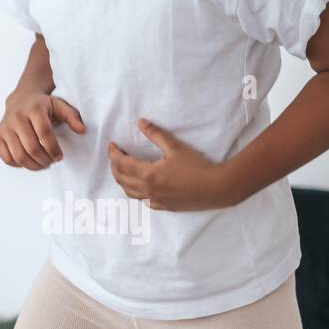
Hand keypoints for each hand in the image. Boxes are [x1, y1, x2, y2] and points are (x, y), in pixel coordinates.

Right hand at [0, 88, 86, 170]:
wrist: (21, 99)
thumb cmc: (43, 106)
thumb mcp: (60, 106)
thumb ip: (72, 117)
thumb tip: (81, 130)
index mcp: (34, 108)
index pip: (44, 133)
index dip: (53, 149)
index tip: (59, 156)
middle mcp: (16, 116)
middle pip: (31, 147)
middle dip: (44, 160)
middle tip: (51, 161)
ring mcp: (5, 127)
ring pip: (18, 156)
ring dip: (33, 165)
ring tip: (42, 163)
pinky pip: (7, 158)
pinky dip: (19, 164)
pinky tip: (28, 160)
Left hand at [107, 117, 237, 211]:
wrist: (216, 188)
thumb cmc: (197, 167)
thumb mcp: (175, 147)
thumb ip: (155, 134)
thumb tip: (140, 122)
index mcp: (148, 175)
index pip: (121, 164)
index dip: (113, 153)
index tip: (112, 144)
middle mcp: (148, 190)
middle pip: (120, 179)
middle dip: (114, 166)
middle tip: (116, 154)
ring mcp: (155, 201)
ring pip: (129, 192)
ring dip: (122, 179)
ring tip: (124, 168)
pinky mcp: (163, 207)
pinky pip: (142, 200)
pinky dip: (135, 191)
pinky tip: (140, 185)